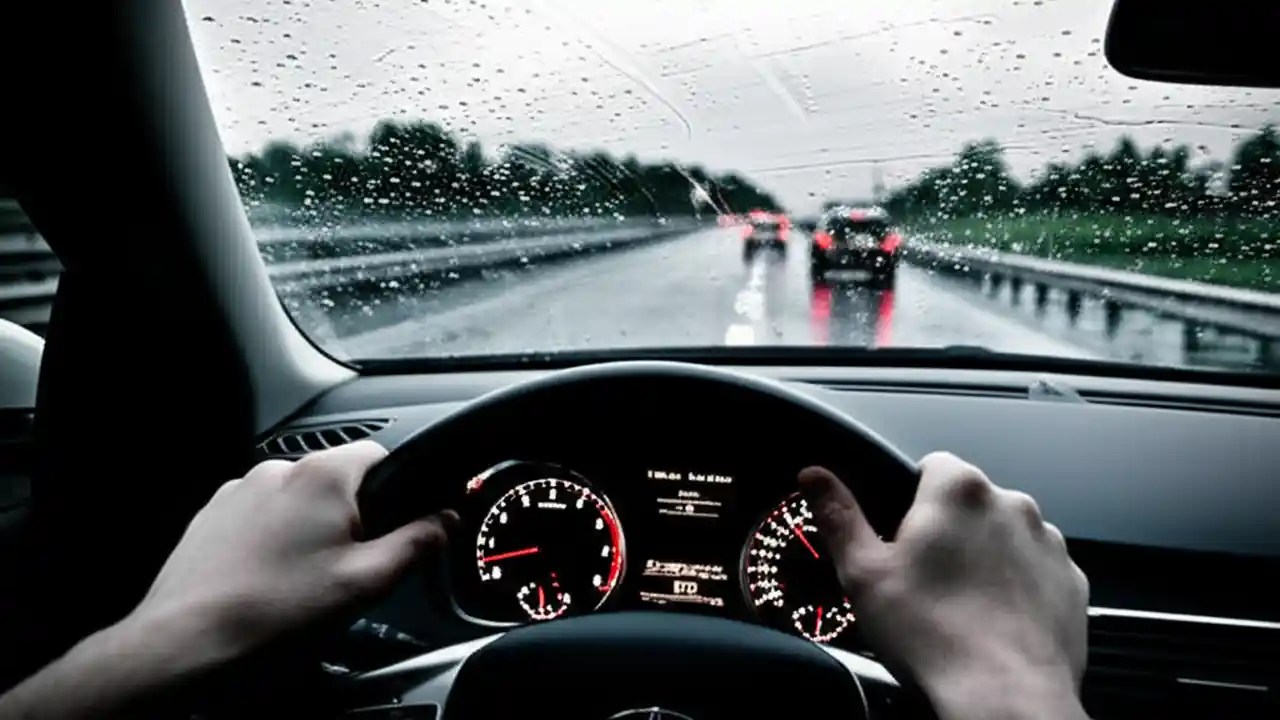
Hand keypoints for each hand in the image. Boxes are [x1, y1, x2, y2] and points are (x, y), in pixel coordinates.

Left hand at [0, 440, 450, 718]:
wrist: (188, 642)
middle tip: (349, 572)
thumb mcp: (366, 584)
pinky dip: (274, 544)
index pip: (383, 457)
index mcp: (323, 476)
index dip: (400, 494)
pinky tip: (271, 583)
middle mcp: (279, 471)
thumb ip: (416, 545)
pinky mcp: (213, 516)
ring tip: (303, 584)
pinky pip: (262, 519)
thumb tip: (444, 522)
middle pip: (339, 483)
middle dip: (352, 521)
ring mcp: (240, 491)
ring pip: (299, 503)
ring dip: (310, 533)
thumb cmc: (273, 613)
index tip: (400, 530)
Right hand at [799, 453, 1088, 719]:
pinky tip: (992, 622)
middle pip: (968, 503)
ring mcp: (1047, 544)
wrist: (1005, 697)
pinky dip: (1016, 589)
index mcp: (958, 491)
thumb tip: (815, 477)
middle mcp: (1012, 506)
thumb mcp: (863, 574)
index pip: (931, 465)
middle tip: (924, 580)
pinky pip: (1035, 572)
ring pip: (1004, 537)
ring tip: (960, 607)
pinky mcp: (1070, 582)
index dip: (910, 501)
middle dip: (948, 531)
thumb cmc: (934, 636)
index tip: (901, 539)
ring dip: (984, 558)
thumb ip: (839, 516)